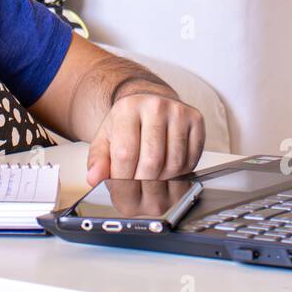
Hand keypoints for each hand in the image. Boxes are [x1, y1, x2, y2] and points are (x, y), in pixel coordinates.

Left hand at [85, 93, 204, 185]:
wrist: (149, 102)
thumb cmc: (127, 123)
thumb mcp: (106, 138)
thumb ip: (98, 160)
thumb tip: (95, 178)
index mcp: (127, 108)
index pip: (126, 155)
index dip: (122, 179)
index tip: (121, 189)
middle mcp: (155, 106)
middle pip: (152, 162)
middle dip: (143, 183)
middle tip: (138, 188)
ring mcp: (178, 111)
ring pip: (174, 163)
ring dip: (163, 180)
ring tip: (152, 176)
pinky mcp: (196, 119)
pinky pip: (191, 159)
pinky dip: (180, 172)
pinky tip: (168, 168)